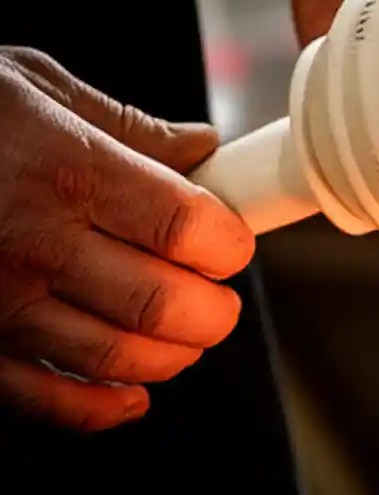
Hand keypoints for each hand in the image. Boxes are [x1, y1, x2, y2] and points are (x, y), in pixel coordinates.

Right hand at [0, 47, 254, 430]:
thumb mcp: (32, 87)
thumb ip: (127, 127)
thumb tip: (203, 151)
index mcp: (65, 170)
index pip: (188, 228)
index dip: (229, 243)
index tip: (231, 240)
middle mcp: (33, 243)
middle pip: (165, 305)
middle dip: (214, 310)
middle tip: (216, 293)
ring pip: (119, 358)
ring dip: (174, 354)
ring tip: (183, 330)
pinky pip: (47, 398)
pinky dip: (104, 407)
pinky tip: (134, 392)